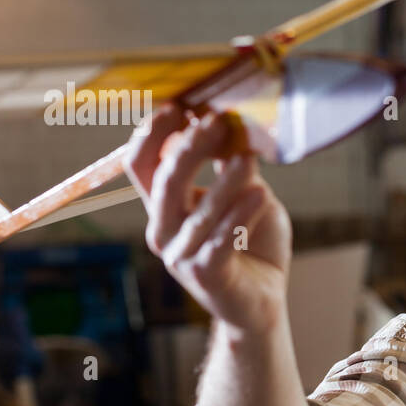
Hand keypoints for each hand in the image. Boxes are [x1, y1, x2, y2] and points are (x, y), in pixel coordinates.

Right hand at [125, 103, 291, 332]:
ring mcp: (180, 254)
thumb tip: (229, 124)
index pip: (141, 163)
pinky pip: (220, 241)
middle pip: (164, 180)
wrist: (264, 299)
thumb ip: (235, 165)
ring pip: (197, 211)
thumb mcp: (248, 194)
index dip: (154, 133)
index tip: (181, 106)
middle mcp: (164, 228)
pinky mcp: (205, 275)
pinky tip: (260, 195)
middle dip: (189, 147)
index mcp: (165, 205)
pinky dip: (240, 216)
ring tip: (249, 157)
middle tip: (217, 121)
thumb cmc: (253, 242)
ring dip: (224, 181)